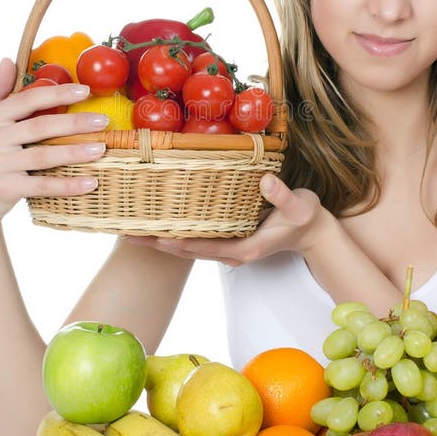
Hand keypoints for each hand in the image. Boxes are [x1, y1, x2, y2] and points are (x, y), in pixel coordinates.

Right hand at [0, 58, 109, 225]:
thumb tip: (8, 60)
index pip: (28, 100)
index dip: (58, 93)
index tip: (85, 91)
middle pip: (40, 127)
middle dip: (74, 122)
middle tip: (102, 120)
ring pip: (44, 156)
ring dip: (75, 152)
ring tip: (101, 148)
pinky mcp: (5, 189)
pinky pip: (43, 186)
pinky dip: (68, 185)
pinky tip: (91, 183)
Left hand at [146, 174, 326, 265]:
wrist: (311, 231)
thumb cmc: (304, 218)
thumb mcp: (299, 206)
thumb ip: (282, 196)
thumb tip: (266, 182)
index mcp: (244, 249)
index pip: (203, 247)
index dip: (177, 241)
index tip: (153, 235)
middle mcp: (231, 253)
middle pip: (185, 251)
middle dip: (156, 242)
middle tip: (125, 232)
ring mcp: (227, 249)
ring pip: (186, 247)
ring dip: (159, 240)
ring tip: (130, 229)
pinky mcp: (226, 241)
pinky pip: (194, 240)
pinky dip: (173, 234)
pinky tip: (156, 224)